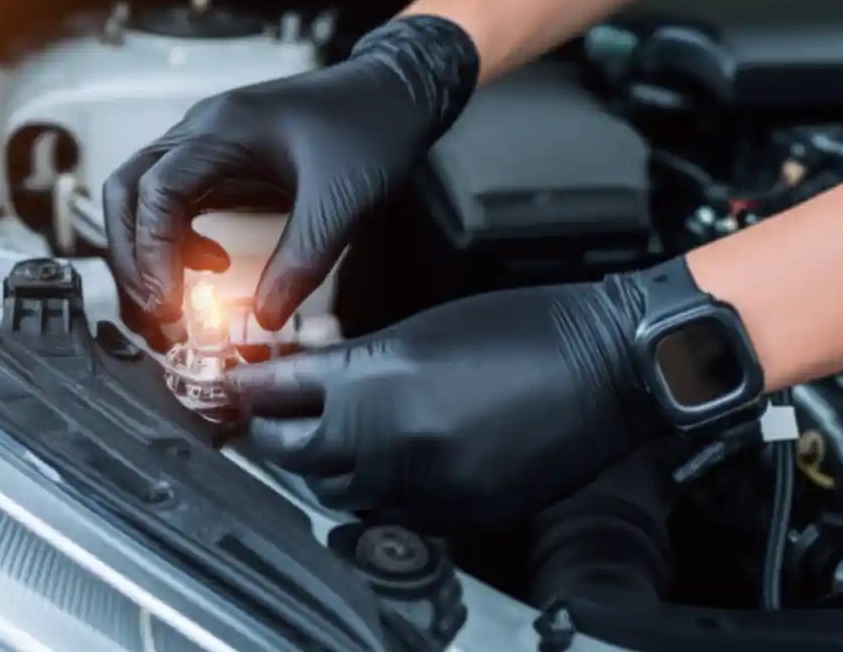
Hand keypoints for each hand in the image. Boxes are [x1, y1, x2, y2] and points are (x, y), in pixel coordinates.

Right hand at [103, 16, 478, 328]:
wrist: (397, 91)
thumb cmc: (373, 127)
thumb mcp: (343, 202)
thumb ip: (301, 262)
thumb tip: (263, 318)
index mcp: (224, 130)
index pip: (155, 192)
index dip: (152, 253)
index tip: (168, 303)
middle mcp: (203, 130)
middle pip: (127, 192)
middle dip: (133, 257)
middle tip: (158, 312)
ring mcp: (208, 142)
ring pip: (143, 197)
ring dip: (149, 252)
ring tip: (175, 302)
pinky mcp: (222, 160)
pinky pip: (174, 201)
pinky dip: (177, 240)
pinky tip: (212, 265)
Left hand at [225, 274, 670, 531]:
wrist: (607, 367)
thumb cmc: (525, 328)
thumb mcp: (423, 326)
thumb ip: (357, 359)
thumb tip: (311, 371)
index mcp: (377, 380)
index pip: (279, 394)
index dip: (249, 390)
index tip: (234, 387)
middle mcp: (390, 441)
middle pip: (293, 454)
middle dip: (277, 433)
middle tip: (278, 415)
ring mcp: (424, 486)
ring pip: (338, 492)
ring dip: (325, 465)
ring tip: (335, 438)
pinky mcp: (458, 514)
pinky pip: (392, 514)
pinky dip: (379, 492)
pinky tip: (393, 463)